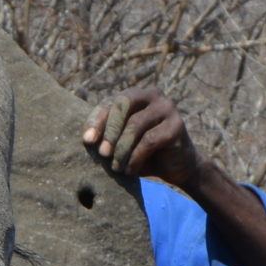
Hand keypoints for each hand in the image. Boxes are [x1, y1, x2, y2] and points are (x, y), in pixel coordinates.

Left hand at [82, 88, 201, 190]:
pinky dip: (135, 158)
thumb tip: (87, 138)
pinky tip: (130, 170)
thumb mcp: (123, 143)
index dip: (97, 120)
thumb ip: (108, 135)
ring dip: (122, 149)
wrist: (179, 168)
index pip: (112, 102)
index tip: (87, 141)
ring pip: (135, 125)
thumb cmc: (145, 154)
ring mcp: (167, 108)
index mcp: (137, 95)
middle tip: (102, 154)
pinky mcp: (177, 125)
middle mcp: (153, 95)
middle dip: (110, 131)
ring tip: (116, 168)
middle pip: (123, 105)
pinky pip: (149, 141)